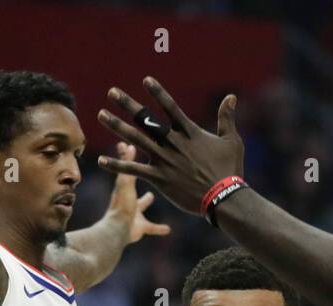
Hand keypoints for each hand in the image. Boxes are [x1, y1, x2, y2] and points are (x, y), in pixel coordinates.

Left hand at [97, 77, 243, 217]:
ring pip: (135, 139)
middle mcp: (172, 143)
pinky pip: (134, 170)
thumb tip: (232, 96)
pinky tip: (100, 160)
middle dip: (127, 104)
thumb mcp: (231, 141)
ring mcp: (164, 160)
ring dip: (116, 126)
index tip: (145, 79)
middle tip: (112, 92)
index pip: (170, 107)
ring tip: (100, 115)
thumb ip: (227, 117)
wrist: (223, 197)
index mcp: (189, 132)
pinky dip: (117, 165)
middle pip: (145, 119)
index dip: (158, 92)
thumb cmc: (229, 169)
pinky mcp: (159, 178)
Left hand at [104, 143, 170, 244]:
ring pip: (142, 206)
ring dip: (146, 202)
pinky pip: (152, 228)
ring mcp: (134, 213)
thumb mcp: (126, 181)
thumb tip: (125, 144)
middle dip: (139, 179)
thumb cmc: (123, 204)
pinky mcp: (141, 227)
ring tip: (153, 196)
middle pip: (134, 186)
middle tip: (146, 170)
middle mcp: (129, 199)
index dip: (128, 157)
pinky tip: (168, 229)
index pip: (128, 168)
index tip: (130, 146)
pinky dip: (159, 228)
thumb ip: (126, 164)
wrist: (118, 230)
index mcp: (125, 187)